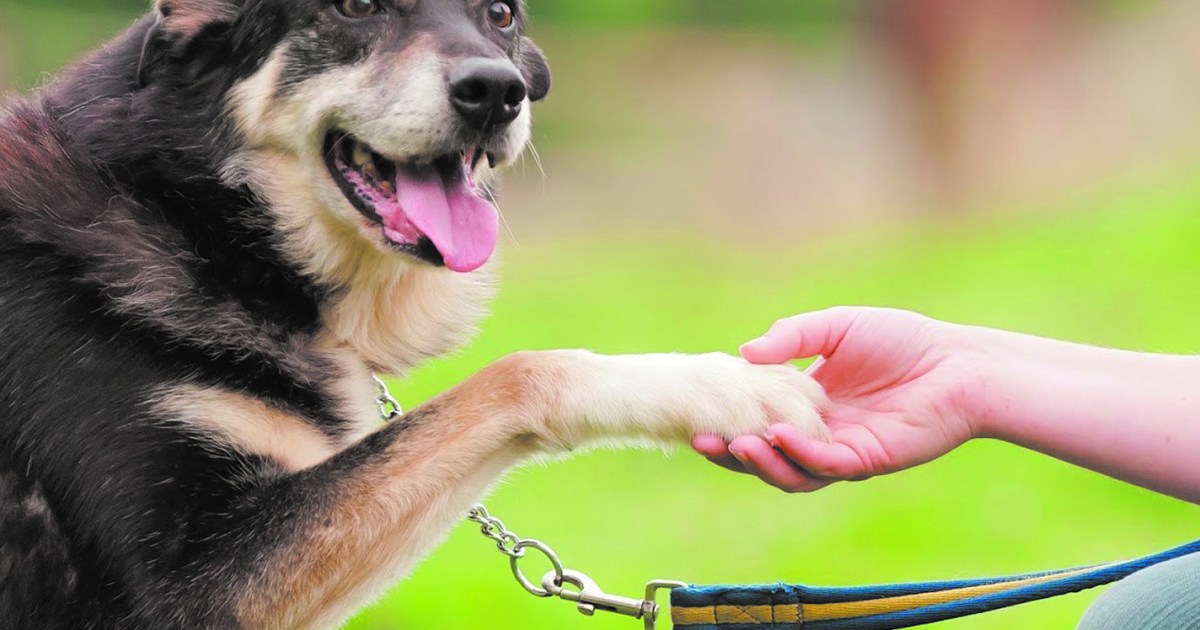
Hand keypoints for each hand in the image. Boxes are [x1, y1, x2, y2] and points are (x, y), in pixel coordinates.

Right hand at [694, 307, 985, 491]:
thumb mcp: (835, 327)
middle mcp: (818, 434)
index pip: (756, 420)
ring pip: (790, 472)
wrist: (959, 363)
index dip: (726, 420)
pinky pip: (824, 466)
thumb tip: (743, 351)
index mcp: (805, 404)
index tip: (698, 412)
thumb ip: (792, 337)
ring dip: (760, 461)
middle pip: (764, 456)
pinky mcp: (866, 461)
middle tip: (702, 438)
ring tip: (736, 443)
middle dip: (730, 452)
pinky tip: (781, 435)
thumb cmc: (902, 341)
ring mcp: (840, 452)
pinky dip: (799, 454)